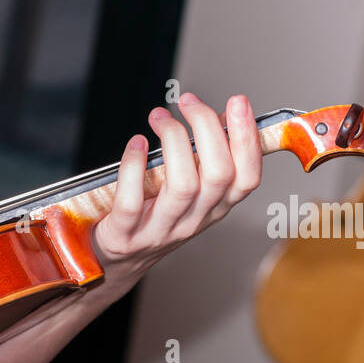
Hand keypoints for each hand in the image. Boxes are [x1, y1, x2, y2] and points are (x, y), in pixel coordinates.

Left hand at [92, 92, 261, 283]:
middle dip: (207, 127)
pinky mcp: (126, 236)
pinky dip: (134, 166)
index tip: (239, 102)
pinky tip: (137, 144)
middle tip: (188, 101)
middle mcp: (193, 221)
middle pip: (219, 174)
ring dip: (173, 139)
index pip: (248, 177)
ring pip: (183, 185)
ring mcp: (160, 231)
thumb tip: (220, 116)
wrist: (115, 261)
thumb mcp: (188, 192)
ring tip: (159, 116)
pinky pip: (133, 201)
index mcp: (214, 208)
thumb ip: (204, 159)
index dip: (248, 138)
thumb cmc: (151, 216)